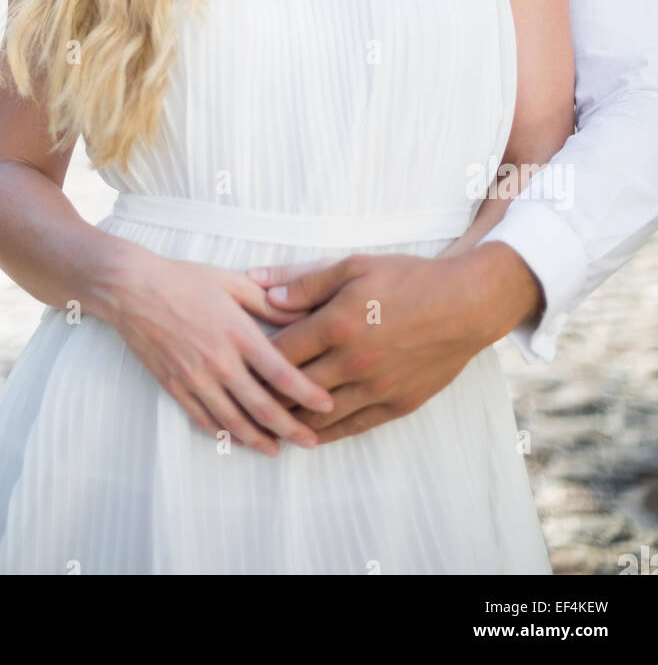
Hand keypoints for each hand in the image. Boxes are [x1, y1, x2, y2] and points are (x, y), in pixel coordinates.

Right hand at [100, 251, 334, 456]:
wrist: (131, 289)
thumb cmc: (183, 280)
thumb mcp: (232, 282)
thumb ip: (269, 303)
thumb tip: (304, 313)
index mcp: (237, 333)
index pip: (281, 373)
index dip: (307, 394)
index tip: (327, 405)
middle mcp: (218, 362)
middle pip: (261, 407)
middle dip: (290, 429)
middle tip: (311, 441)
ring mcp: (194, 378)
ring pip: (232, 421)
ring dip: (258, 440)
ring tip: (277, 449)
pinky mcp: (174, 386)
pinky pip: (203, 419)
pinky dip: (223, 434)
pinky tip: (237, 439)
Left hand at [246, 250, 501, 444]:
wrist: (465, 305)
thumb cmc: (408, 279)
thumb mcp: (353, 267)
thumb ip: (304, 281)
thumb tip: (262, 289)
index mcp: (338, 324)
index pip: (281, 352)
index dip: (254, 360)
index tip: (236, 363)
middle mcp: (353, 362)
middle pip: (294, 389)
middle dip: (265, 395)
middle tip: (242, 398)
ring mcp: (376, 388)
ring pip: (319, 416)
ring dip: (290, 421)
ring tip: (267, 422)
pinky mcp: (396, 405)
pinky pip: (352, 427)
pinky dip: (325, 433)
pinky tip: (309, 433)